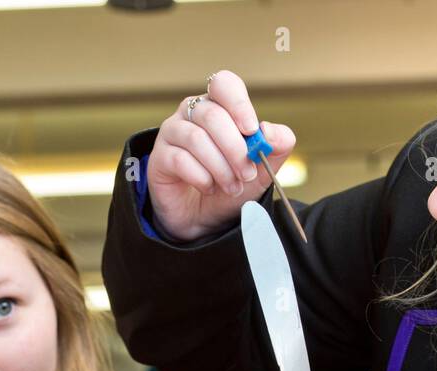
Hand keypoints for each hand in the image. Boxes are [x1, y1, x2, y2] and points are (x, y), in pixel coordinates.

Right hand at [147, 69, 296, 241]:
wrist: (206, 219)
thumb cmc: (232, 185)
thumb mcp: (264, 167)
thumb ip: (277, 145)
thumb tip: (269, 131)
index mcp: (219, 105)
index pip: (224, 84)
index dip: (239, 105)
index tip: (252, 131)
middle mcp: (192, 113)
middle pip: (212, 116)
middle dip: (235, 149)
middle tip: (248, 174)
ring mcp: (173, 133)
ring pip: (196, 138)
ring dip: (220, 168)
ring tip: (232, 187)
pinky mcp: (160, 157)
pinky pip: (180, 160)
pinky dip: (201, 178)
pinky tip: (209, 188)